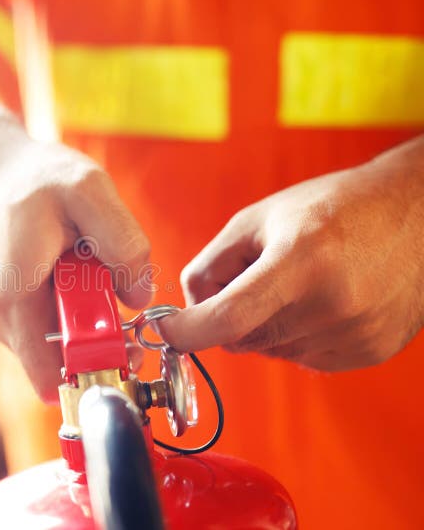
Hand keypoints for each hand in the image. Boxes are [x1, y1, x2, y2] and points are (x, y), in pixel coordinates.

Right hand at [0, 104, 152, 401]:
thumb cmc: (33, 179)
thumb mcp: (90, 191)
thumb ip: (124, 244)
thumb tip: (139, 297)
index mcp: (12, 298)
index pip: (53, 378)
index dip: (99, 366)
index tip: (129, 343)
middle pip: (61, 365)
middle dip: (99, 341)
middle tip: (118, 294)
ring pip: (56, 347)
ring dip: (85, 322)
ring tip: (92, 274)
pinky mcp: (2, 314)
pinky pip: (46, 329)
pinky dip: (67, 310)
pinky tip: (71, 274)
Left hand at [160, 136, 423, 370]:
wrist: (415, 214)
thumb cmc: (332, 207)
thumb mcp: (258, 219)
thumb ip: (210, 265)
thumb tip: (188, 310)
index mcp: (301, 261)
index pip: (227, 319)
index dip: (186, 332)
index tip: (166, 330)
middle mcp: (331, 305)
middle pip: (243, 338)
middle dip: (229, 317)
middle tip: (254, 278)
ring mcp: (354, 334)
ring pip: (271, 351)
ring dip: (265, 326)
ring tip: (299, 281)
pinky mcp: (369, 352)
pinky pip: (303, 357)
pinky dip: (296, 335)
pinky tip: (320, 299)